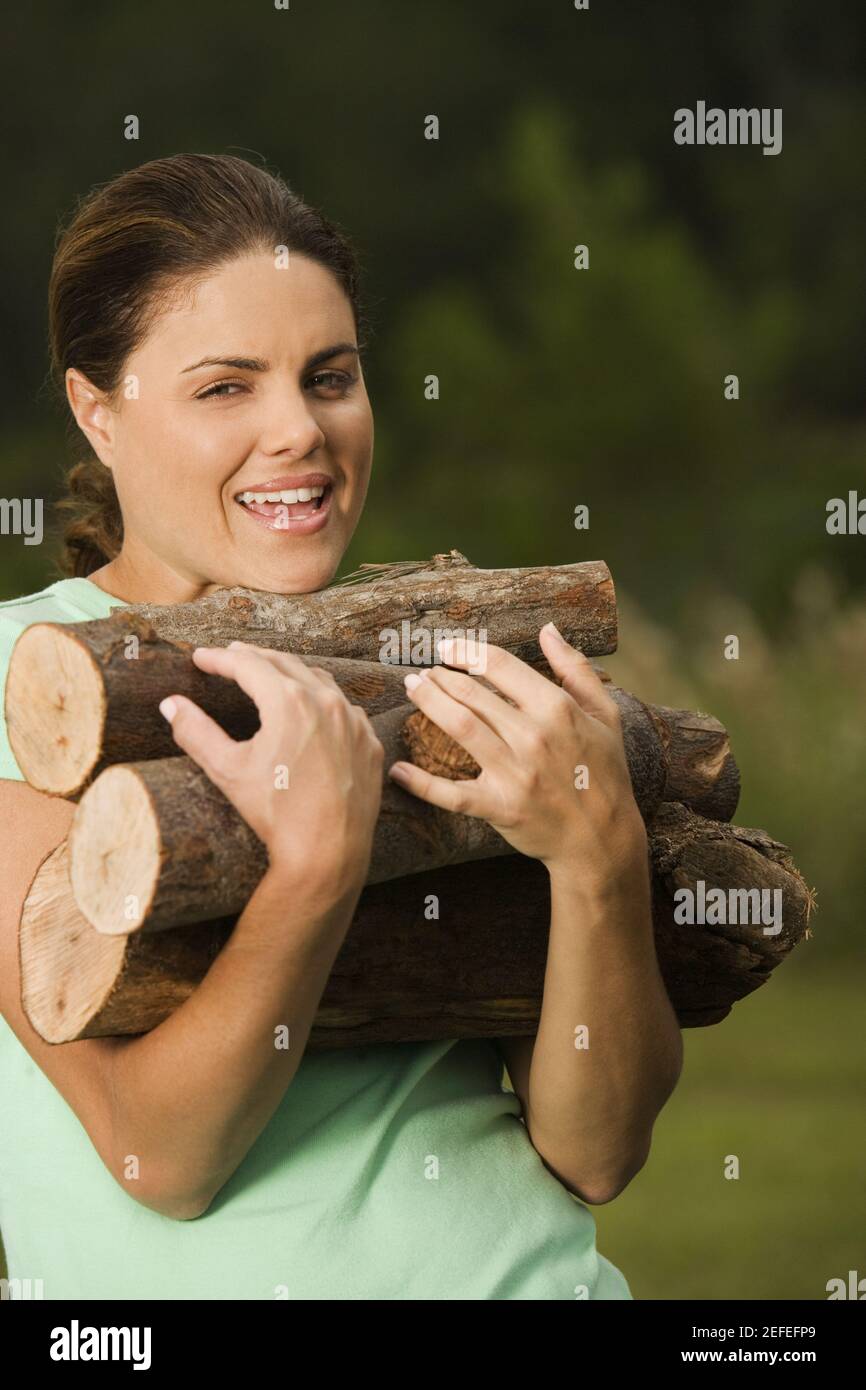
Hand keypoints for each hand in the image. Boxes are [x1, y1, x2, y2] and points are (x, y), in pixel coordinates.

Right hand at [159, 642, 383, 893]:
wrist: (328, 851)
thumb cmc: (276, 812)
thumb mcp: (228, 770)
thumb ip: (196, 732)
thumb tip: (170, 704)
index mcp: (289, 701)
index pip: (248, 665)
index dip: (219, 659)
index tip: (200, 657)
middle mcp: (326, 702)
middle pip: (285, 664)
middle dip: (255, 657)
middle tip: (231, 655)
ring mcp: (354, 722)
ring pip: (321, 682)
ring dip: (292, 673)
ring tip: (272, 673)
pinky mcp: (369, 743)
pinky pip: (346, 710)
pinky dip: (325, 700)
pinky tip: (315, 707)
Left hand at [388, 624, 645, 877]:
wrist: (603, 838)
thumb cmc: (605, 772)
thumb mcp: (605, 714)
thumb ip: (575, 669)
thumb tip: (548, 629)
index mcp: (557, 709)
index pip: (501, 665)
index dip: (468, 651)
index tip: (447, 647)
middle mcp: (534, 736)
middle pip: (473, 692)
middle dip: (441, 676)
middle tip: (422, 671)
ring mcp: (515, 772)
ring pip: (460, 726)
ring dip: (430, 703)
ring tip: (412, 689)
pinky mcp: (500, 807)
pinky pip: (453, 793)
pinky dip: (422, 783)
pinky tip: (398, 770)